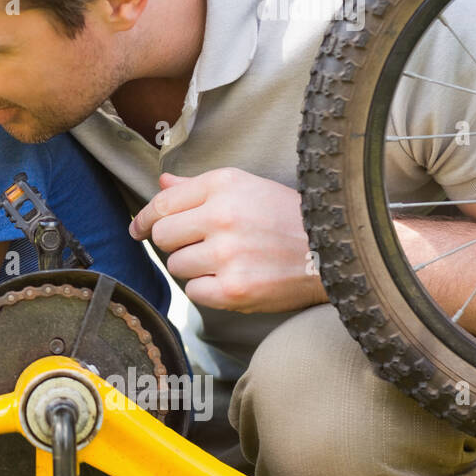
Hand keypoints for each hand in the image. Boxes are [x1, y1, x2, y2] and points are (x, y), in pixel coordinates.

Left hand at [128, 168, 327, 313]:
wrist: (338, 250)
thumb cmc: (288, 217)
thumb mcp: (246, 187)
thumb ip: (197, 187)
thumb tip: (161, 183)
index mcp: (222, 185)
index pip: (161, 204)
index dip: (144, 219)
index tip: (138, 229)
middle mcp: (222, 216)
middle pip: (162, 236)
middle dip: (175, 244)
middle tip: (201, 246)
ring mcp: (228, 254)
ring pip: (176, 266)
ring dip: (193, 268)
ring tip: (225, 261)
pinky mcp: (234, 288)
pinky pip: (194, 292)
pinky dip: (208, 290)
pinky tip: (233, 279)